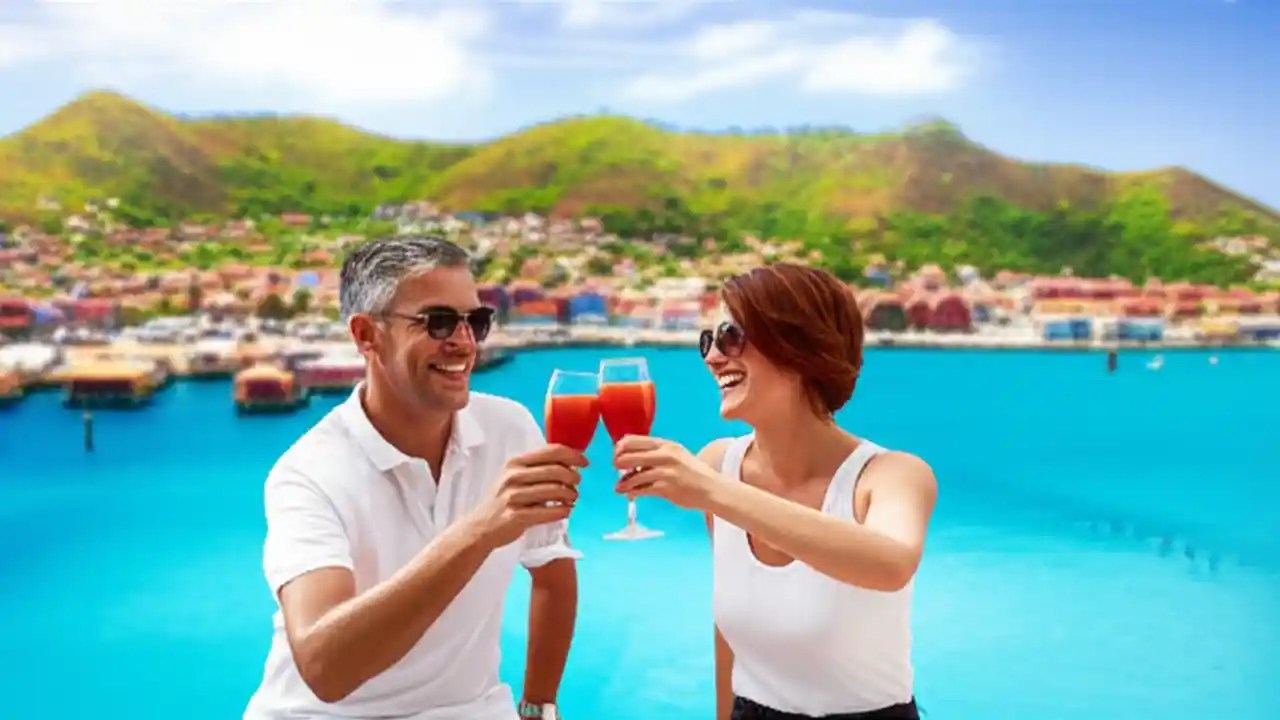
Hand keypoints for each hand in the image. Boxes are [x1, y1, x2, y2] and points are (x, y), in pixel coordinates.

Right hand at [472, 444, 586, 548]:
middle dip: (573, 477)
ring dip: (570, 495)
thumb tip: (571, 464)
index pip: (551, 451)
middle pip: (556, 470)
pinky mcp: (516, 516)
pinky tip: (566, 511)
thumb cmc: (504, 501)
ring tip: (572, 499)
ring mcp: (514, 496)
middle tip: (576, 485)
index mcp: (515, 463)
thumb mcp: (515, 478)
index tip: (584, 463)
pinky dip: (562, 511)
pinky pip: (548, 512)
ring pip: (554, 490)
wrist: (481, 527)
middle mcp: (513, 476)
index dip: (573, 455)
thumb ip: (538, 469)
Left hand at [612, 435, 722, 510]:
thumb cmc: (692, 473)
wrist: (712, 489)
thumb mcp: (676, 455)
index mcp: (666, 444)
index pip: (633, 440)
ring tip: (619, 488)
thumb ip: (655, 454)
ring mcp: (666, 471)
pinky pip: (642, 490)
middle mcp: (665, 455)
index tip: (617, 455)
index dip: (620, 448)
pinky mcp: (667, 488)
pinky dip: (632, 492)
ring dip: (623, 482)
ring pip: (633, 475)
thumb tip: (629, 459)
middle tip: (616, 469)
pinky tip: (629, 495)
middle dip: (618, 463)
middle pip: (629, 455)